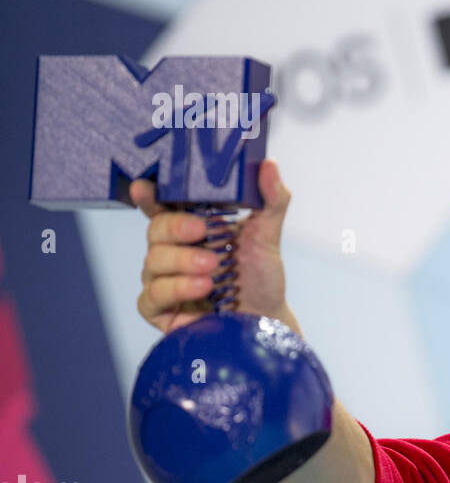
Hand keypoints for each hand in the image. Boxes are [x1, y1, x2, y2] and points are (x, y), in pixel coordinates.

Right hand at [130, 159, 293, 333]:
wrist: (265, 319)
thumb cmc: (261, 277)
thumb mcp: (268, 236)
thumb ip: (271, 200)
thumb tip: (268, 163)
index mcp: (189, 227)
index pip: (160, 206)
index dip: (148, 196)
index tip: (144, 186)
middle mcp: (171, 251)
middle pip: (154, 230)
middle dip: (176, 228)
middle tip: (202, 232)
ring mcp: (162, 280)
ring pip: (152, 263)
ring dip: (182, 262)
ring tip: (213, 269)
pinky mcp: (160, 310)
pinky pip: (150, 297)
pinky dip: (175, 290)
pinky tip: (201, 288)